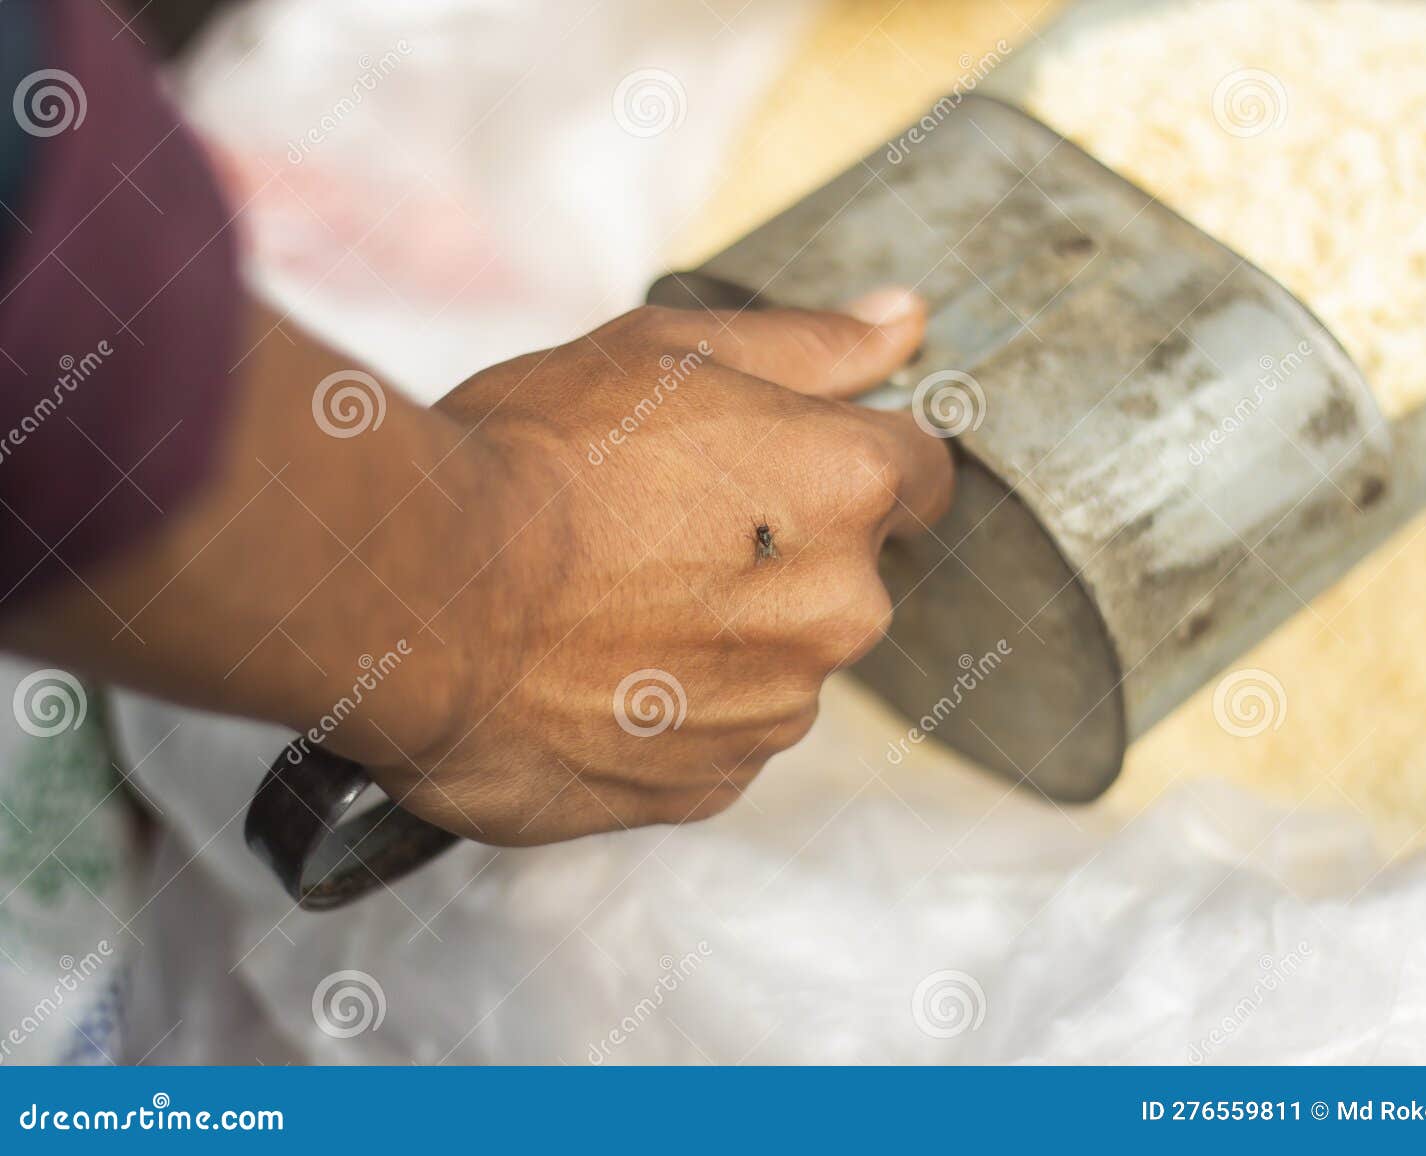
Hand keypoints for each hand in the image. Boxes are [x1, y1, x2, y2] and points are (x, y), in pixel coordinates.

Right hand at [380, 290, 954, 844]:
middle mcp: (841, 610)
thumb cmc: (533, 458)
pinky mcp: (710, 786)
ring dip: (725, 635)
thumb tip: (904, 321)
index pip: (918, 471)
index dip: (851, 456)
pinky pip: (718, 735)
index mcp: (848, 490)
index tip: (780, 460)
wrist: (418, 600)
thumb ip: (808, 344)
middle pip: (846, 574)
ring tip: (607, 603)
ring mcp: (777, 711)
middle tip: (656, 523)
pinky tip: (596, 671)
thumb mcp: (669, 351)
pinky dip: (674, 708)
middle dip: (781, 550)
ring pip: (779, 661)